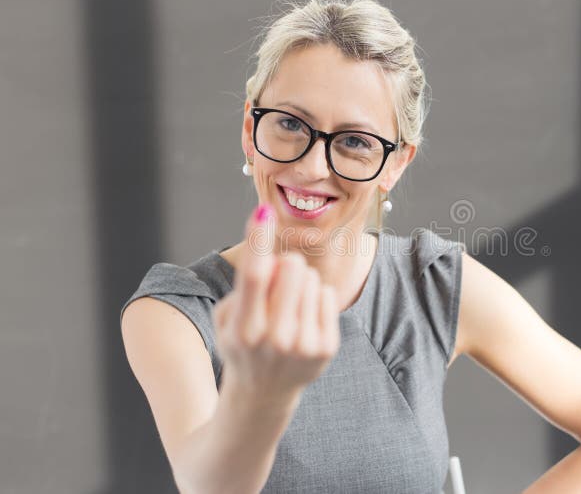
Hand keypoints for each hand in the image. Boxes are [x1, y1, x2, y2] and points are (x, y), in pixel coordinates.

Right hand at [213, 203, 339, 408]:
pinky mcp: (325, 348)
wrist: (263, 394)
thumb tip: (276, 259)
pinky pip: (326, 294)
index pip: (252, 276)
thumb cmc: (243, 344)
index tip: (263, 211)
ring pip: (310, 278)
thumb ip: (246, 287)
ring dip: (300, 284)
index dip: (257, 240)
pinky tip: (304, 320)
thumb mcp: (227, 318)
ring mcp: (302, 345)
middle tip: (278, 283)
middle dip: (285, 264)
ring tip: (289, 309)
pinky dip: (315, 299)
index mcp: (243, 328)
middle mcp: (273, 339)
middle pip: (291, 267)